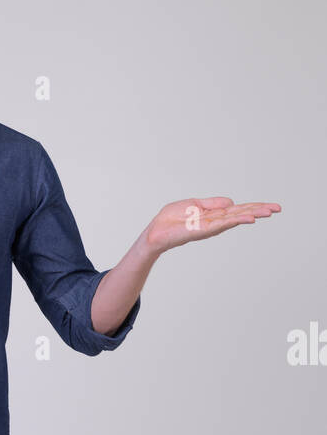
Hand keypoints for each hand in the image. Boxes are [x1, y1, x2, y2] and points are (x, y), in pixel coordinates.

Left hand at [144, 196, 280, 254]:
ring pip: (236, 218)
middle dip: (259, 210)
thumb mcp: (194, 205)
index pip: (238, 210)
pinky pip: (222, 224)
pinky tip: (249, 219)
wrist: (156, 232)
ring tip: (269, 211)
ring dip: (253, 214)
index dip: (254, 207)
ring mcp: (210, 226)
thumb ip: (213, 204)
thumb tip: (232, 202)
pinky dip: (236, 220)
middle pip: (241, 214)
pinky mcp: (202, 230)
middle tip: (278, 208)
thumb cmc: (171, 220)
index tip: (271, 207)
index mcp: (214, 214)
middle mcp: (215, 221)